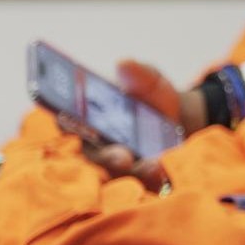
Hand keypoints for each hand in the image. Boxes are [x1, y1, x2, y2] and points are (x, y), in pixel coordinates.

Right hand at [61, 60, 203, 191]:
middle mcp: (95, 145)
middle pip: (90, 156)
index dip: (64, 123)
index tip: (69, 122)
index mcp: (87, 118)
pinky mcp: (136, 177)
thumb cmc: (152, 96)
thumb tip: (124, 62)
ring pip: (116, 174)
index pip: (66, 123)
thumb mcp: (150, 80)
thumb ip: (139, 73)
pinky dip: (152, 179)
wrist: (181, 117)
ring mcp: (115, 164)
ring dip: (132, 172)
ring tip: (152, 165)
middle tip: (122, 156)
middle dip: (105, 157)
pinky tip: (165, 171)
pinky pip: (140, 183)